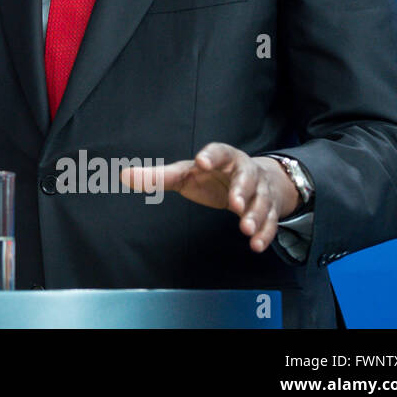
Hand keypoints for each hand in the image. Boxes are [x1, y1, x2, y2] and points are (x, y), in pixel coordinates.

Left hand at [119, 142, 298, 252]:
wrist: (252, 180)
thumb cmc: (211, 175)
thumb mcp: (186, 174)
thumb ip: (159, 176)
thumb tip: (125, 176)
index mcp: (224, 157)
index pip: (219, 152)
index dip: (211, 156)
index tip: (201, 162)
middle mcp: (246, 171)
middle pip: (247, 178)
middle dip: (243, 191)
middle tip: (235, 205)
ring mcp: (260, 190)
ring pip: (262, 201)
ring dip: (256, 215)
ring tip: (246, 230)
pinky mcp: (269, 208)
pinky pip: (271, 220)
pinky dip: (265, 233)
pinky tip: (256, 245)